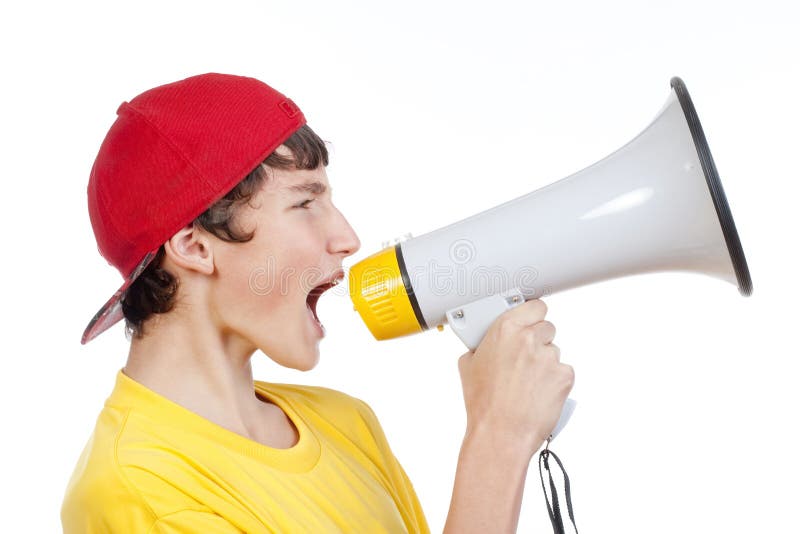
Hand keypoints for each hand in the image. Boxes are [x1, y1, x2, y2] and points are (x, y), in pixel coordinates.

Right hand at [457, 298, 573, 457]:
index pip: (534, 306)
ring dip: (546, 363)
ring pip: (555, 351)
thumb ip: (481, 345)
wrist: (501, 433)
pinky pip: (564, 372)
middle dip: (538, 341)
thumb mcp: (468, 365)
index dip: (532, 315)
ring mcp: (549, 357)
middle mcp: (530, 338)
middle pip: (547, 327)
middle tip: (525, 359)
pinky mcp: (564, 376)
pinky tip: (538, 393)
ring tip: (528, 383)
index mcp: (505, 329)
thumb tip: (485, 342)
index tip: (530, 321)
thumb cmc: (484, 404)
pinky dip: (554, 381)